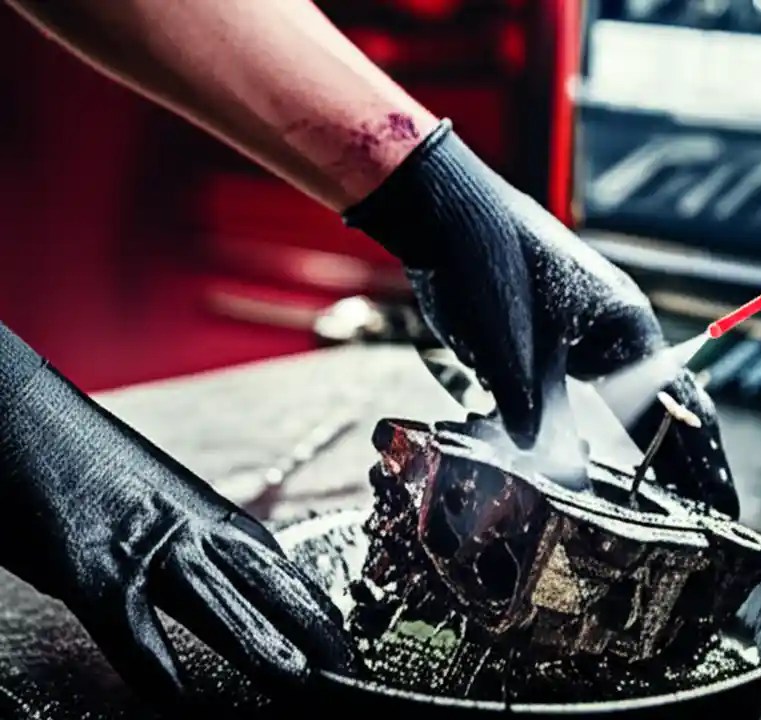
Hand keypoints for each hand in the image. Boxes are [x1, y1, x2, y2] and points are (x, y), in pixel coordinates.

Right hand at [0, 325, 354, 701]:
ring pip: (216, 601)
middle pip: (263, 581)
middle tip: (347, 666)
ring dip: (259, 643)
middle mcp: (179, 524)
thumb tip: (186, 578)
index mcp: (194, 510)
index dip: (310, 603)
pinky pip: (127, 621)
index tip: (340, 637)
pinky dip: (152, 661)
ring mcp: (136, 543)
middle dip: (310, 627)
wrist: (11, 406)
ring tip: (297, 681)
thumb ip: (168, 542)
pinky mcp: (85, 562)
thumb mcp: (137, 503)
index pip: (271, 563)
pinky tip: (175, 695)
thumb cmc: (65, 454)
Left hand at [343, 120, 737, 517]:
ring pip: (617, 404)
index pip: (682, 407)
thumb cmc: (487, 265)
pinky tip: (579, 457)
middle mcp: (614, 331)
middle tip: (703, 514)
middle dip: (681, 461)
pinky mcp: (546, 336)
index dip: (703, 462)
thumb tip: (559, 482)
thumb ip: (541, 422)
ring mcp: (582, 332)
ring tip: (650, 497)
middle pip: (661, 407)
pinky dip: (580, 428)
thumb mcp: (517, 355)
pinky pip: (576, 393)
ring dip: (632, 447)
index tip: (723, 508)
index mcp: (627, 329)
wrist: (442, 211)